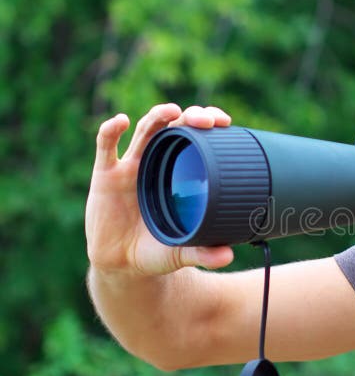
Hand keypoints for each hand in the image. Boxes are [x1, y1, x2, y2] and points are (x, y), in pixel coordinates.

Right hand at [86, 104, 234, 275]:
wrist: (123, 265)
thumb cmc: (157, 251)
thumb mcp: (182, 253)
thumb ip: (203, 253)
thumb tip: (228, 257)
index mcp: (178, 174)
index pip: (196, 140)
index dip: (208, 126)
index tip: (224, 122)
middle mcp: (156, 164)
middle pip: (174, 128)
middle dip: (189, 117)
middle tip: (205, 118)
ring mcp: (131, 167)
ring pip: (145, 131)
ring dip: (158, 117)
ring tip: (172, 111)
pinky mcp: (105, 176)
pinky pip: (106, 147)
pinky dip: (110, 130)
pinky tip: (121, 121)